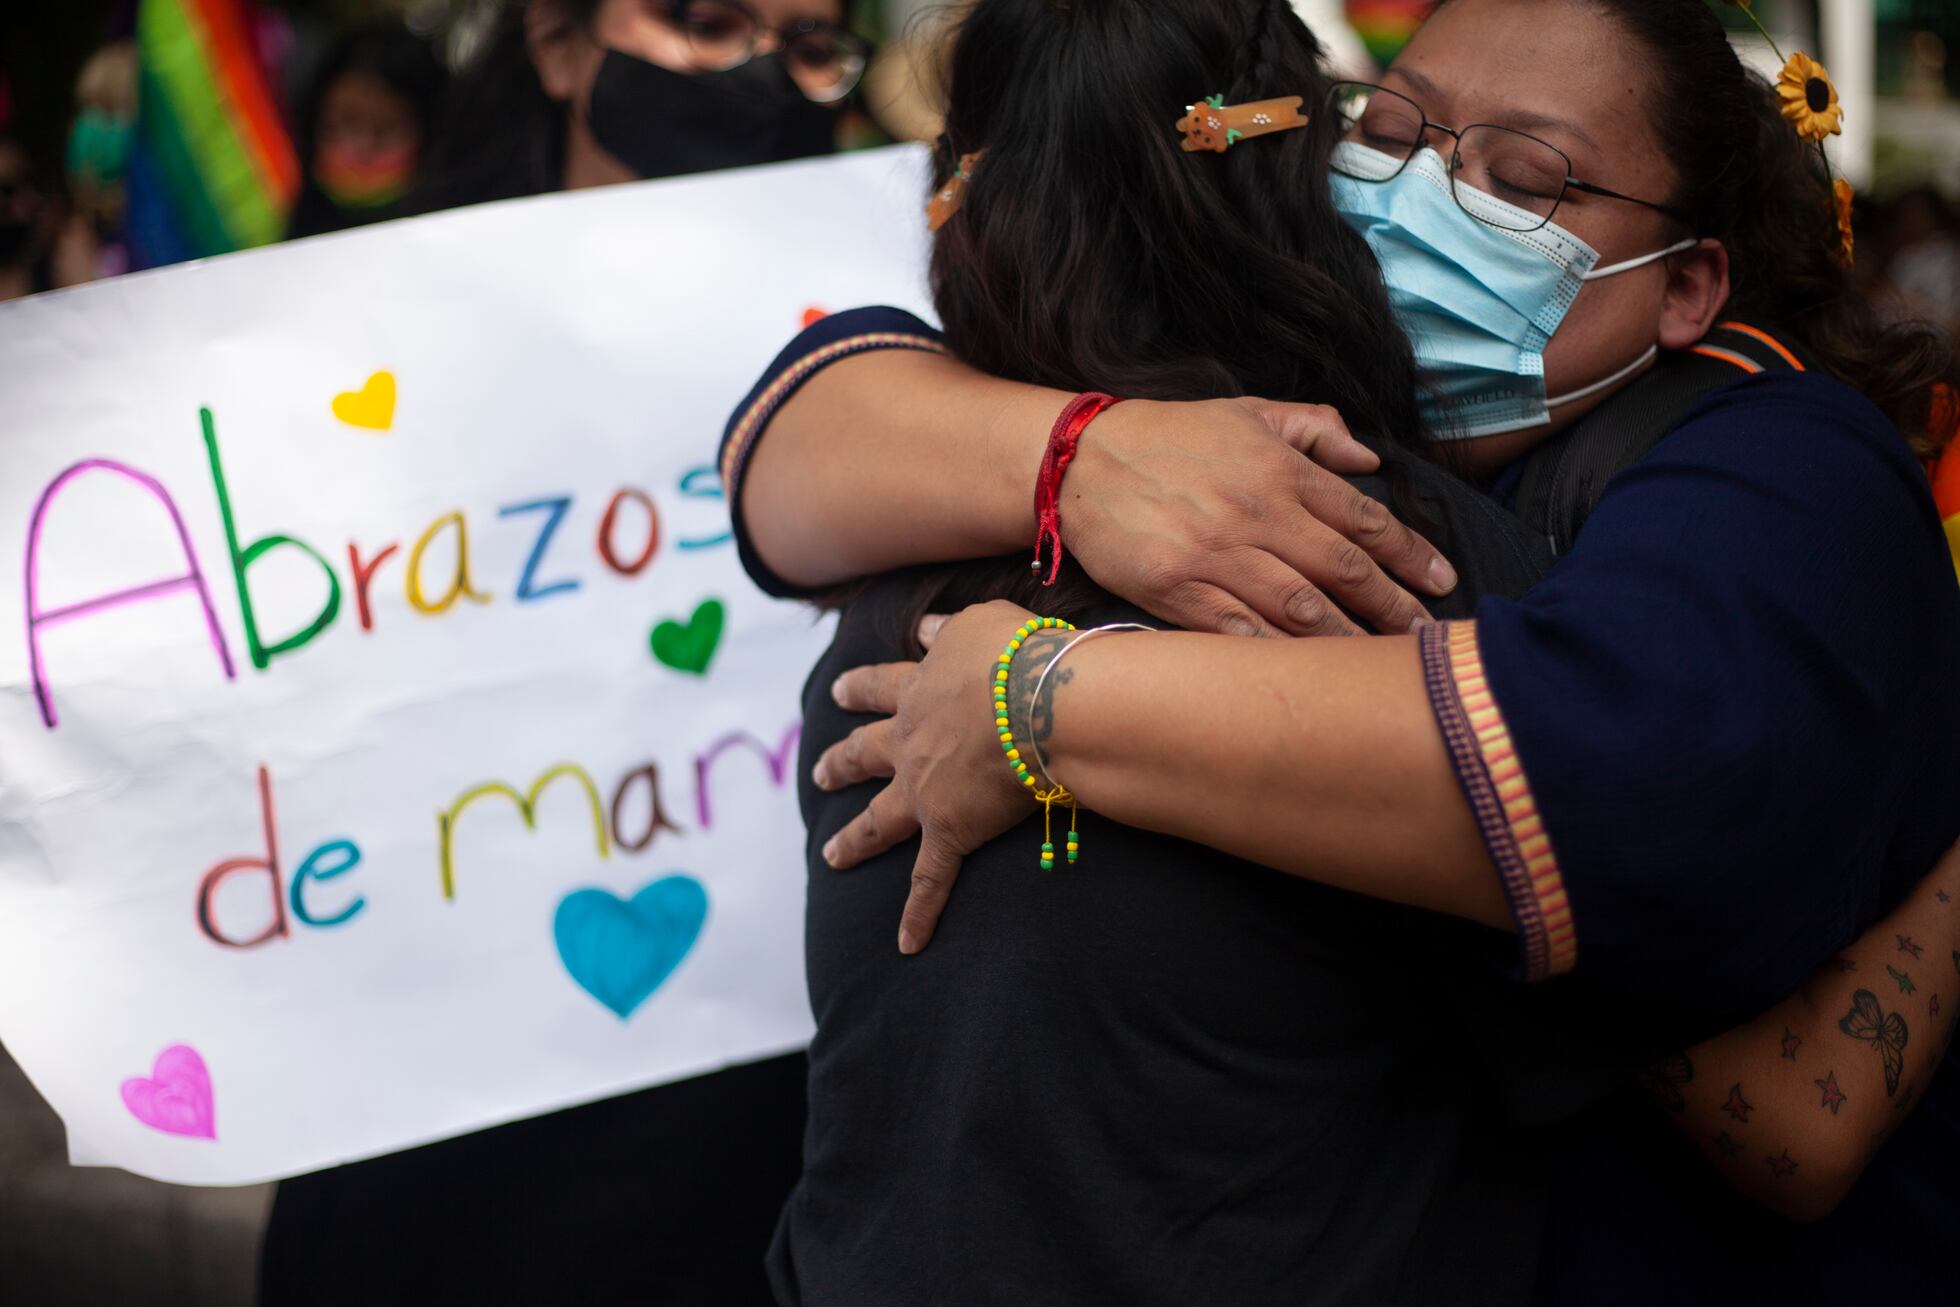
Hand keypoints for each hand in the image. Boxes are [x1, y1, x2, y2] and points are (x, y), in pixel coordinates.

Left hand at [813, 601, 1038, 953]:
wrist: (1036, 702)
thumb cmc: (1017, 654)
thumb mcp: (980, 622)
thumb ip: (948, 628)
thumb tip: (925, 625)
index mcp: (920, 690)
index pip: (881, 686)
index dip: (859, 688)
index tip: (838, 691)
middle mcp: (911, 742)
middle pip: (864, 755)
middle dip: (840, 763)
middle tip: (818, 773)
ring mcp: (924, 792)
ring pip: (879, 820)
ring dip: (855, 839)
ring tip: (832, 856)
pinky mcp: (949, 834)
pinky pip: (930, 882)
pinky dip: (919, 914)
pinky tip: (907, 943)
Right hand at [1064, 397, 1455, 636]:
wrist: (1080, 459)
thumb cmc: (1170, 436)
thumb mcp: (1247, 412)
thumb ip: (1313, 428)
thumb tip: (1370, 459)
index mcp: (1281, 471)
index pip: (1364, 520)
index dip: (1410, 554)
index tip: (1442, 581)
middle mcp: (1257, 514)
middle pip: (1343, 571)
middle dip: (1392, 607)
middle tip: (1424, 638)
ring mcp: (1216, 555)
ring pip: (1300, 608)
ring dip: (1346, 640)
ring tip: (1378, 664)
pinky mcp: (1177, 590)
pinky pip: (1240, 630)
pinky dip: (1278, 654)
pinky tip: (1308, 676)